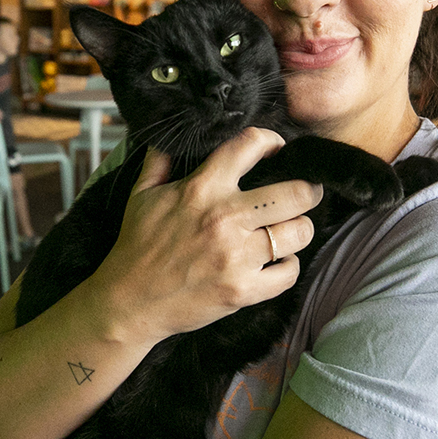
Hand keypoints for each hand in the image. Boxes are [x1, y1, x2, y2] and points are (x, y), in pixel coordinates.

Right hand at [90, 128, 322, 343]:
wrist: (128, 302)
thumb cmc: (136, 246)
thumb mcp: (141, 195)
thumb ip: (160, 161)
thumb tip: (170, 136)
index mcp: (202, 189)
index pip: (252, 145)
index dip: (272, 141)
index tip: (277, 150)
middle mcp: (224, 218)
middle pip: (297, 192)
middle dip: (309, 189)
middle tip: (305, 193)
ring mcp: (236, 257)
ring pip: (300, 232)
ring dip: (299, 230)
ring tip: (288, 230)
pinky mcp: (243, 290)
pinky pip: (290, 272)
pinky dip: (286, 267)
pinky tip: (274, 262)